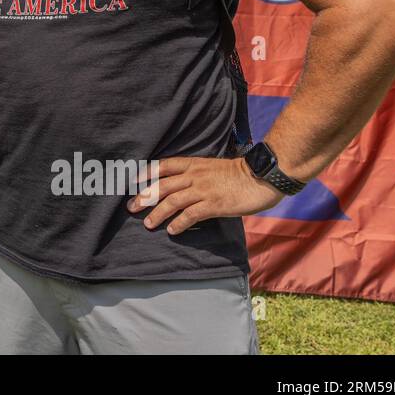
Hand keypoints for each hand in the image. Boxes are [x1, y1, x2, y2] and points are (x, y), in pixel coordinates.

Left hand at [127, 156, 285, 234]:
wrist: (262, 176)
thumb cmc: (241, 173)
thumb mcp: (213, 167)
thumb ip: (198, 174)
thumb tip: (183, 186)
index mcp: (194, 164)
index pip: (163, 165)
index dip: (146, 173)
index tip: (133, 182)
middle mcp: (195, 175)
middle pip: (163, 185)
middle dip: (145, 196)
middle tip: (131, 207)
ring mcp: (203, 190)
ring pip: (172, 201)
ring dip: (157, 213)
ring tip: (148, 223)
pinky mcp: (214, 204)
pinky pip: (190, 214)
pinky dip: (179, 223)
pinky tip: (172, 230)